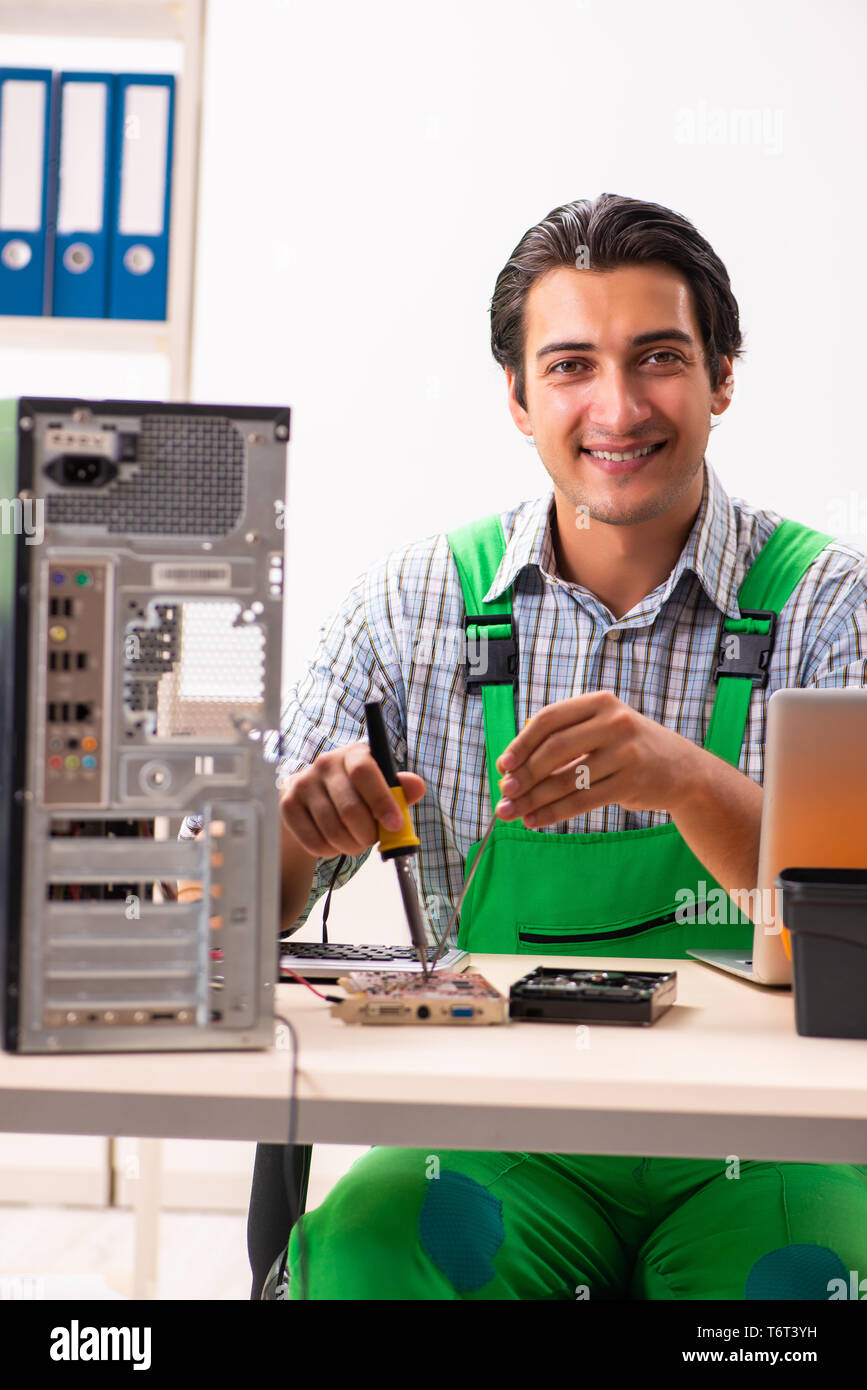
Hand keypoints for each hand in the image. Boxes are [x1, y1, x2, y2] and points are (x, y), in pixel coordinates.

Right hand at [280, 740, 425, 857]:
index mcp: (354, 754)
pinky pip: (314, 841)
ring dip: (350, 846)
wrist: (315, 797)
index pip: (365, 772)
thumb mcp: (382, 786)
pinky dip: (330, 851)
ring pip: (332, 829)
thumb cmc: (357, 792)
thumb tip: (417, 786)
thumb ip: (400, 789)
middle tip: (372, 840)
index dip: (382, 802)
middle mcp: (325, 763)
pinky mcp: (288, 804)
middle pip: (350, 808)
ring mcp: (303, 783)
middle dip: (367, 834)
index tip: (395, 826)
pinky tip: (334, 843)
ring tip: (355, 842)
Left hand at [494, 691, 707, 826]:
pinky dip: (554, 813)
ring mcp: (626, 753)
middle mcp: (614, 722)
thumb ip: (563, 740)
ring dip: (534, 799)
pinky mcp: (631, 782)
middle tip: (504, 792)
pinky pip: (583, 801)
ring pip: (567, 779)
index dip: (521, 742)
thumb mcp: (601, 730)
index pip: (550, 719)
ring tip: (511, 812)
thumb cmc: (627, 749)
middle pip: (555, 748)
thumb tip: (510, 768)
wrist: (682, 770)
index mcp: (599, 702)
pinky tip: (535, 821)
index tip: (503, 765)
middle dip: (525, 773)